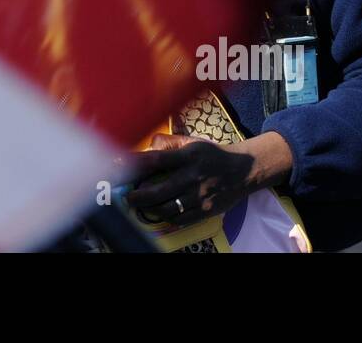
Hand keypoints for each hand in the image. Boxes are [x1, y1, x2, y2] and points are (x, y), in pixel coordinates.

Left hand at [121, 132, 293, 225]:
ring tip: (142, 206)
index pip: (156, 160)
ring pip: (168, 208)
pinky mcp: (207, 210)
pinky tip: (161, 212)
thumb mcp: (193, 142)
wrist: (244, 170)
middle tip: (127, 197)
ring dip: (150, 209)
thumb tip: (147, 144)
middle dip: (138, 196)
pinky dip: (167, 217)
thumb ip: (169, 142)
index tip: (116, 167)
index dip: (134, 165)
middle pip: (158, 190)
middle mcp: (194, 176)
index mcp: (188, 155)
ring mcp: (201, 195)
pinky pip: (181, 219)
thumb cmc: (212, 154)